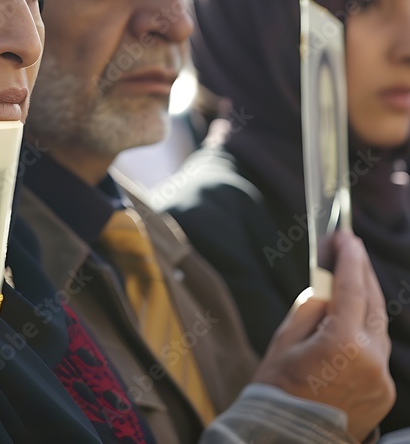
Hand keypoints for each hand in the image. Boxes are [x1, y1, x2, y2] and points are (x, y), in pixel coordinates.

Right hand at [253, 231, 394, 440]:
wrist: (287, 437)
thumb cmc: (277, 390)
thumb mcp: (284, 341)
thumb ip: (309, 309)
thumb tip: (325, 291)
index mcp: (342, 343)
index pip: (352, 288)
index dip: (350, 258)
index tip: (345, 237)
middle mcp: (371, 359)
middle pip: (373, 303)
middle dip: (362, 274)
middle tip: (349, 250)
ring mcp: (382, 378)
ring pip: (378, 327)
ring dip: (365, 302)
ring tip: (348, 283)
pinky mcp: (385, 392)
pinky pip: (377, 352)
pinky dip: (365, 333)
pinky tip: (349, 324)